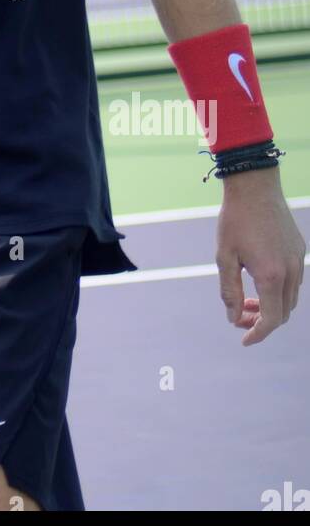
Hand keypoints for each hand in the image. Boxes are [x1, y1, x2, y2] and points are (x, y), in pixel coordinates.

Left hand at [216, 166, 305, 344]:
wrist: (255, 186)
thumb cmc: (235, 219)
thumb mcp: (225, 256)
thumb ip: (230, 290)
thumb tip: (233, 318)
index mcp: (271, 275)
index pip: (271, 320)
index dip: (257, 334)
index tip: (243, 339)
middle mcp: (291, 271)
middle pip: (283, 313)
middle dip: (262, 322)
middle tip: (239, 317)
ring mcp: (298, 260)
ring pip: (290, 298)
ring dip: (271, 306)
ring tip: (248, 300)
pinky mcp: (299, 249)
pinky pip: (294, 281)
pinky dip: (279, 290)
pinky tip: (260, 280)